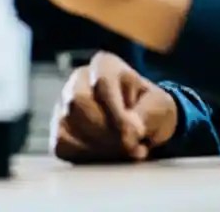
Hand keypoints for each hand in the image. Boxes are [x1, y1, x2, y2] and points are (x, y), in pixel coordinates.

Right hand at [50, 52, 177, 162]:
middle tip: (130, 146)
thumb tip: (129, 132)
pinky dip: (86, 155)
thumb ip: (147, 114)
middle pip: (79, 102)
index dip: (118, 113)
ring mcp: (64, 103)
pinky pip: (61, 143)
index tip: (137, 134)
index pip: (102, 82)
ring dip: (99, 145)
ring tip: (123, 151)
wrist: (142, 127)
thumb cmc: (151, 110)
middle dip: (107, 131)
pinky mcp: (59, 129)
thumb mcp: (160, 107)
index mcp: (105, 64)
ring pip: (67, 124)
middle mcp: (80, 79)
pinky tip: (107, 155)